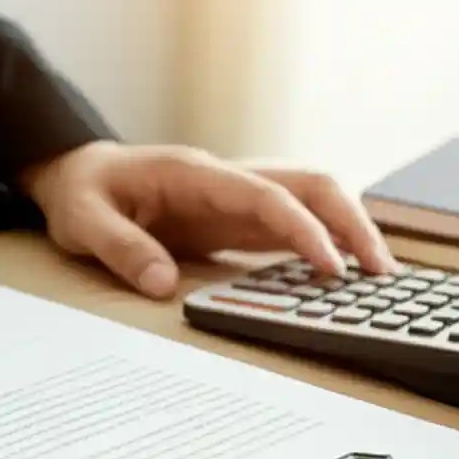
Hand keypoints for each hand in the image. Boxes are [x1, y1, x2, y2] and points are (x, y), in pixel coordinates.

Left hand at [18, 141, 398, 297]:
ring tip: (375, 277)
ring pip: (309, 201)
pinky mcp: (234, 219)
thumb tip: (163, 284)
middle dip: (351, 223)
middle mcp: (226, 180)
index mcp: (195, 174)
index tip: (330, 266)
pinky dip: (320, 244)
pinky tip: (337, 276)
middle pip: (308, 186)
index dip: (303, 229)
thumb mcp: (85, 221)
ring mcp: (234, 199)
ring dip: (346, 230)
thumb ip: (122, 249)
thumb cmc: (83, 193)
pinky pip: (289, 226)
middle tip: (379, 272)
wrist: (78, 175)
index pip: (266, 196)